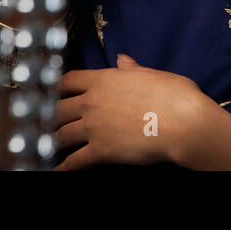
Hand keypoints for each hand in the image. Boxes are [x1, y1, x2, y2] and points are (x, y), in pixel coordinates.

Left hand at [51, 55, 218, 168]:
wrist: (183, 123)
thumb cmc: (175, 96)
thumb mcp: (153, 74)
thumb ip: (132, 69)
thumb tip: (123, 60)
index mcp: (105, 79)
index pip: (69, 80)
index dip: (58, 86)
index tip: (54, 91)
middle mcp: (93, 102)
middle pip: (58, 108)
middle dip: (51, 116)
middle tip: (47, 121)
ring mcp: (94, 127)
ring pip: (61, 135)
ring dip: (55, 141)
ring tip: (50, 145)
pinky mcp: (100, 151)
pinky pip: (74, 161)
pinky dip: (64, 167)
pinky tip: (58, 169)